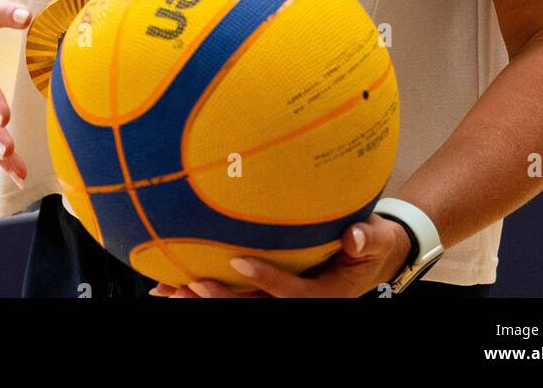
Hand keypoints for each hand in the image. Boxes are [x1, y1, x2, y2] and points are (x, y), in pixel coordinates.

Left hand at [149, 214, 411, 297]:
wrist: (373, 255)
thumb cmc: (372, 244)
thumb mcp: (376, 241)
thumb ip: (367, 238)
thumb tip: (354, 236)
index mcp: (324, 293)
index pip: (292, 292)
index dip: (266, 280)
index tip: (239, 261)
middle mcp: (298, 299)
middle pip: (255, 306)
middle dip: (222, 298)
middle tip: (190, 285)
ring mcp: (280, 295)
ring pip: (239, 303)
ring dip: (202, 299)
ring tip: (166, 292)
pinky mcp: (268, 288)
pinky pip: (236, 292)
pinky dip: (204, 290)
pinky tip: (173, 284)